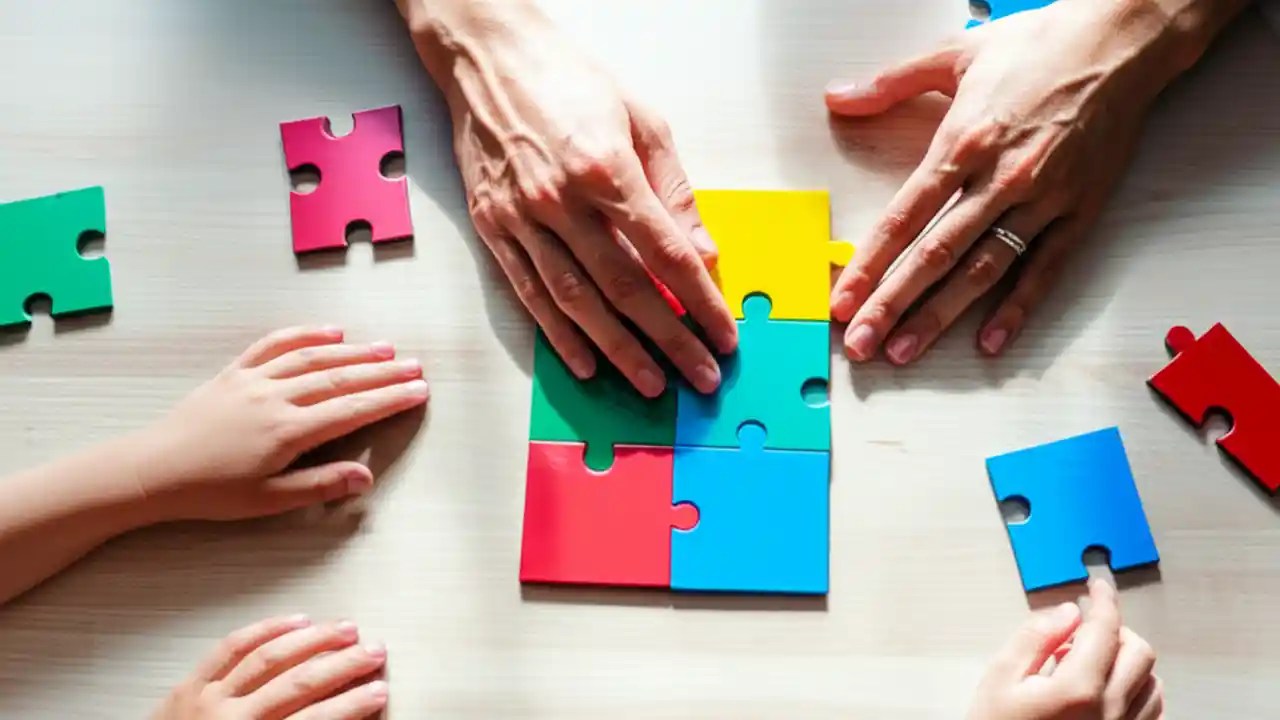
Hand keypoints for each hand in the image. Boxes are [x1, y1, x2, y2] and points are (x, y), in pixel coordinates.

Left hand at [140, 326, 429, 520]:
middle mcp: (275, 398)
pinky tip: (331, 332)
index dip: (389, 399)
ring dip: (354, 351)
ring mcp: (254, 380)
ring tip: (386, 349)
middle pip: (340, 378)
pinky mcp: (235, 373)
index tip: (418, 391)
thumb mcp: (268, 501)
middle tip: (416, 367)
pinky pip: (274, 345)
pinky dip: (305, 334)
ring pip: (313, 358)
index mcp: (287, 432)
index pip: (351, 410)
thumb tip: (365, 478)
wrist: (153, 471)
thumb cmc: (210, 492)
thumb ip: (319, 485)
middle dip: (382, 372)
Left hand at [153, 615, 387, 719]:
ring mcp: (207, 699)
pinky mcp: (189, 686)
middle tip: (375, 652)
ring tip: (345, 629)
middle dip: (343, 665)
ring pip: (269, 658)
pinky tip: (295, 619)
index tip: (379, 691)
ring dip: (313, 640)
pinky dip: (266, 630)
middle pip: (299, 684)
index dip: (352, 704)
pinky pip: (231, 647)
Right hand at [404, 2, 736, 397]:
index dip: (701, 301)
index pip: (666, 254)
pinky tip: (586, 362)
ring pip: (577, 302)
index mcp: (606, 168)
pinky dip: (559, 334)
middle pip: (626, 288)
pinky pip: (529, 293)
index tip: (724, 334)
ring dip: (619, 350)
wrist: (488, 58)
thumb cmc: (568, 81)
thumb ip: (675, 191)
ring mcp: (522, 218)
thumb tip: (703, 254)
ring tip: (651, 384)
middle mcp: (561, 200)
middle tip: (700, 376)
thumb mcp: (642, 120)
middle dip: (669, 340)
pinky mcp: (492, 228)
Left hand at [825, 0, 1204, 364]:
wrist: (1123, 41)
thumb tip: (837, 97)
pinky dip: (1017, 309)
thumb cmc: (1040, 45)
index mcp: (963, 141)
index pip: (904, 215)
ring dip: (941, 316)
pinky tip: (988, 341)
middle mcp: (1000, 178)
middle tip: (860, 343)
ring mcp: (1041, 199)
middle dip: (892, 305)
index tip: (843, 299)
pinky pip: (1044, 270)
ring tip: (906, 351)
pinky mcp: (1078, 211)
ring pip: (982, 270)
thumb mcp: (954, 53)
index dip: (869, 263)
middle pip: (935, 254)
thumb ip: (890, 83)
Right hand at [966, 580, 1163, 719]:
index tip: (1098, 586)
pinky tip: (1107, 690)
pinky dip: (1138, 690)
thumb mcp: (999, 678)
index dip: (1104, 599)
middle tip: (1084, 630)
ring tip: (1089, 664)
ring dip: (1128, 661)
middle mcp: (1110, 711)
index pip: (1106, 628)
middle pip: (1140, 652)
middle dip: (1116, 631)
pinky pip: (1152, 711)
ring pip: (1153, 681)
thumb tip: (1067, 612)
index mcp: (1078, 689)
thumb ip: (1034, 637)